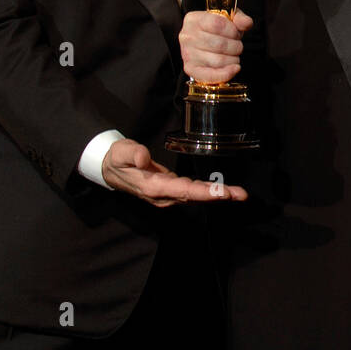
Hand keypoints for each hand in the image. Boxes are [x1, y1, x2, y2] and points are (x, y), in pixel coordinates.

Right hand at [100, 138, 247, 205]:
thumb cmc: (117, 159)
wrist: (111, 169)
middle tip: (239, 195)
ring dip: (218, 196)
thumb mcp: (120, 152)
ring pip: (196, 197)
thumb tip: (144, 157)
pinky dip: (210, 192)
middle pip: (194, 197)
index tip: (221, 192)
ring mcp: (168, 194)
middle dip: (218, 196)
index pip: (182, 191)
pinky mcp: (173, 190)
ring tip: (239, 194)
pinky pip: (194, 193)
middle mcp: (163, 195)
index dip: (203, 192)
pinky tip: (224, 191)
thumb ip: (132, 154)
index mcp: (152, 187)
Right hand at [179, 9, 251, 83]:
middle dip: (236, 47)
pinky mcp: (190, 68)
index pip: (217, 24)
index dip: (233, 31)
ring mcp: (187, 53)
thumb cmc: (216, 28)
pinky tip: (235, 69)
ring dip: (233, 60)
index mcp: (194, 19)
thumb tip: (246, 23)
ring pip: (218, 61)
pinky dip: (225, 74)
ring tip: (233, 55)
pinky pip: (209, 75)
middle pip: (219, 44)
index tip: (237, 33)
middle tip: (237, 46)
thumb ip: (239, 18)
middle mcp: (187, 36)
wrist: (202, 40)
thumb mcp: (228, 17)